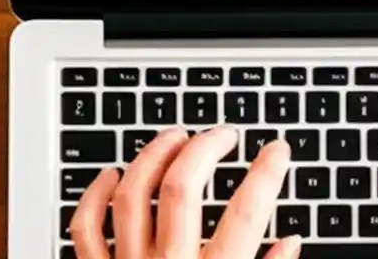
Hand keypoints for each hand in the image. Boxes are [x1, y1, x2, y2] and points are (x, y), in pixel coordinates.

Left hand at [70, 126, 300, 258]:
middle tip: (224, 134)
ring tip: (176, 137)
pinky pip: (86, 227)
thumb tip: (291, 243)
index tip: (276, 151)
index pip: (247, 213)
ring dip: (153, 156)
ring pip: (132, 194)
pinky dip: (95, 195)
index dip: (266, 172)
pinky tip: (113, 174)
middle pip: (183, 188)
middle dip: (206, 147)